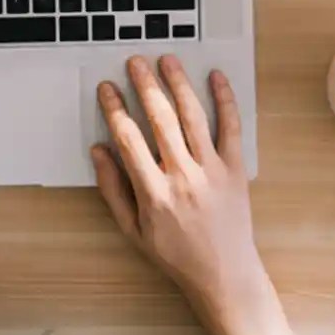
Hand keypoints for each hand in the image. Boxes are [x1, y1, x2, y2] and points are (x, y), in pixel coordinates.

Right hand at [93, 55, 266, 316]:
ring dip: (178, 84)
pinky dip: (224, 100)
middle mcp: (182, 176)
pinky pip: (231, 128)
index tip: (107, 89)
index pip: (128, 138)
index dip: (115, 109)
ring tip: (168, 60)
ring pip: (193, 116)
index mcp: (153, 192)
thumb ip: (113, 189)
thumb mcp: (132, 230)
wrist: (223, 274)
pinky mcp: (236, 170)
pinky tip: (215, 78)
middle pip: (160, 119)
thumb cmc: (175, 254)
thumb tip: (98, 150)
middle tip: (135, 62)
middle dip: (145, 85)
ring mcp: (212, 171)